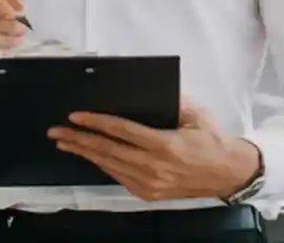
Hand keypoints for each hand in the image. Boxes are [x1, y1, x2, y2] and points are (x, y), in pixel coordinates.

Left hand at [47, 99, 261, 200]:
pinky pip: (117, 176)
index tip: (76, 116)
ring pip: (108, 165)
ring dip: (83, 153)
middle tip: (57, 131)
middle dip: (78, 139)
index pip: (122, 131)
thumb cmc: (212, 141)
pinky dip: (100, 164)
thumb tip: (152, 89)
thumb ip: (175, 102)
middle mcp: (154, 166)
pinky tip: (88, 155)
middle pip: (107, 150)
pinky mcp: (147, 193)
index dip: (96, 123)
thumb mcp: (197, 116)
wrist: (227, 174)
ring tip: (64, 142)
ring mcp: (149, 183)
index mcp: (165, 144)